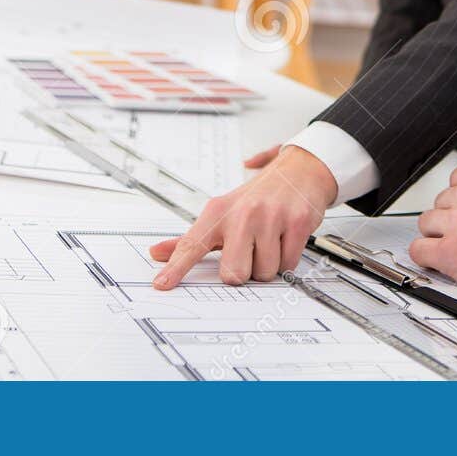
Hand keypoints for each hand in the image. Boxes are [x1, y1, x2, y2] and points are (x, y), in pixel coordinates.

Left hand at [148, 146, 335, 287]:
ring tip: (271, 240)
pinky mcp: (297, 223)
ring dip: (269, 264)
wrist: (300, 171)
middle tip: (250, 250)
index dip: (176, 268)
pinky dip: (287, 258)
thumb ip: (190, 238)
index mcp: (218, 212)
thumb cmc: (257, 197)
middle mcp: (242, 214)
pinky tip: (286, 237)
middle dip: (245, 271)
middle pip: (233, 274)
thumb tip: (157, 254)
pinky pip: (287, 264)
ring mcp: (271, 217)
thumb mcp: (221, 212)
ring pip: (264, 273)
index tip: (162, 284)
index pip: (191, 244)